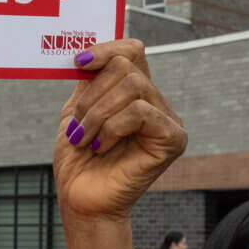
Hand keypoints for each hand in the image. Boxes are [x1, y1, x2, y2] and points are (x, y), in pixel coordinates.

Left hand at [54, 40, 186, 227]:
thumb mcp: (76, 112)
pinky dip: (112, 127)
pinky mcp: (172, 139)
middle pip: (127, 67)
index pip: (132, 51)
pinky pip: (141, 112)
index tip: (78, 63)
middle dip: (91, 94)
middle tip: (76, 126)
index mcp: (133, 93)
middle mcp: (155, 102)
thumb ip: (88, 82)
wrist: (81, 200)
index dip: (106, 49)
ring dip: (97, 113)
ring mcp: (167, 120)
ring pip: (133, 86)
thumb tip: (87, 53)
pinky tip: (102, 146)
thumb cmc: (78, 161)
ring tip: (83, 139)